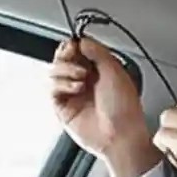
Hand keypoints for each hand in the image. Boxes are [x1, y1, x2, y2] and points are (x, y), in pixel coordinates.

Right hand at [50, 37, 158, 176]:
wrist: (120, 135)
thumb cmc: (124, 109)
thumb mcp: (115, 71)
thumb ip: (97, 52)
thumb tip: (82, 41)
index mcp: (99, 70)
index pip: (78, 50)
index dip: (74, 45)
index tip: (76, 43)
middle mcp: (84, 80)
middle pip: (62, 59)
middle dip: (66, 54)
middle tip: (72, 54)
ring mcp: (72, 94)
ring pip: (54, 71)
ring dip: (65, 69)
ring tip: (80, 76)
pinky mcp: (62, 107)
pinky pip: (52, 88)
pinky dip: (61, 83)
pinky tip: (76, 87)